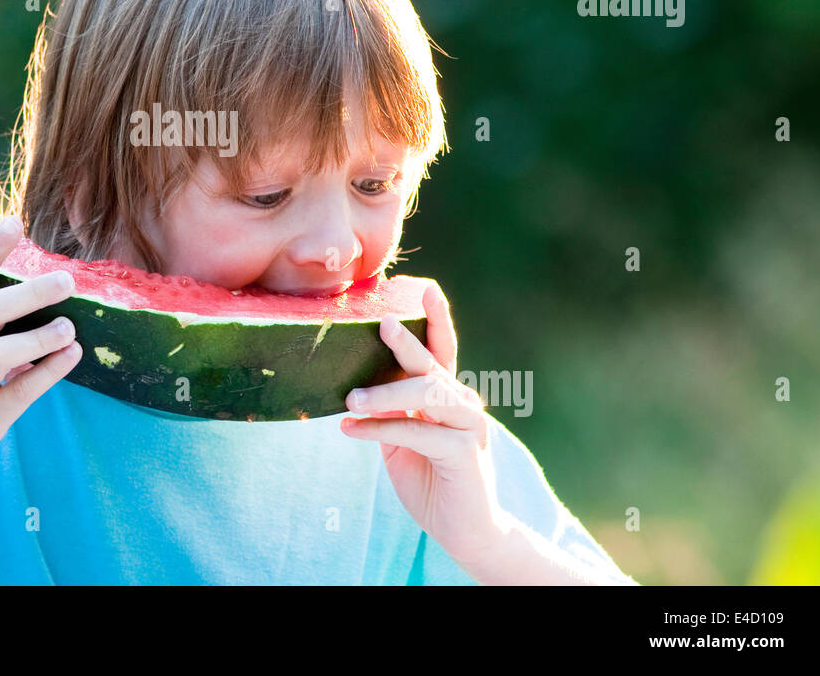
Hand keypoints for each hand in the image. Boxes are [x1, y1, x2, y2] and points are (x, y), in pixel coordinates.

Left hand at [340, 281, 513, 570]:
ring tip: (350, 398)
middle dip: (407, 342)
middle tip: (382, 323)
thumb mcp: (401, 441)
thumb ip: (388, 412)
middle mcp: (463, 403)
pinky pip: (418, 431)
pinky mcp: (465, 452)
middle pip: (432, 365)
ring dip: (385, 392)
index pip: (442, 350)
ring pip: (427, 393)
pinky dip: (381, 428)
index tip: (426, 289)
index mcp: (447, 396)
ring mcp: (469, 426)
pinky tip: (351, 429)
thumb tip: (357, 389)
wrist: (465, 530)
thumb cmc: (431, 480)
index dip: (435, 319)